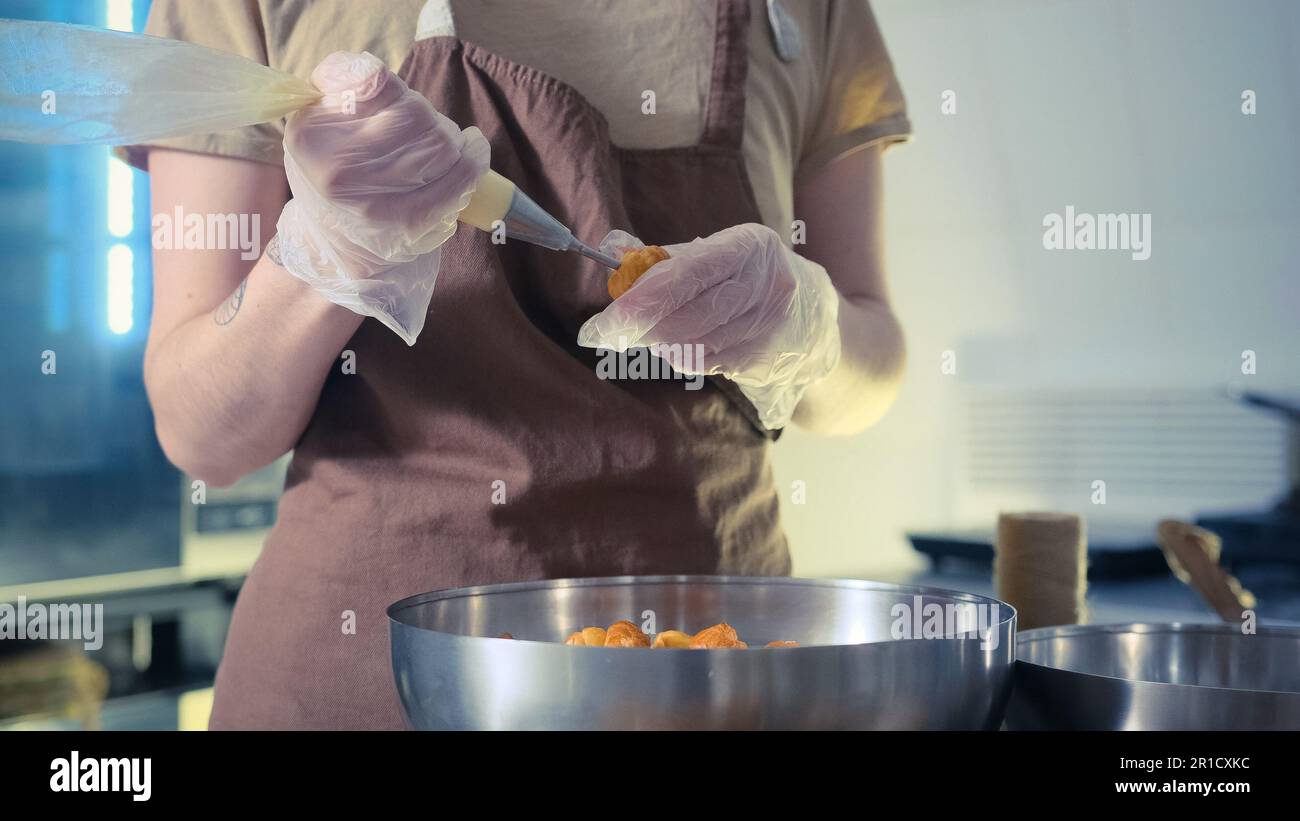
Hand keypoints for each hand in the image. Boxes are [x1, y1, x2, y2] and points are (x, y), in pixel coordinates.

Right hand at [274, 51, 489, 343]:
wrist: (339, 249)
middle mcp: (337, 169)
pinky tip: (473, 152)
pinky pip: (459, 180)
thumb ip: (339, 89)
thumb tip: (370, 72)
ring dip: (452, 138)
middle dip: (430, 116)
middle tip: (428, 128)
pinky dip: (474, 161)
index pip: (373, 83)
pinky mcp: (409, 225)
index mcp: (311, 134)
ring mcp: (374, 202)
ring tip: (446, 145)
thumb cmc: (335, 175)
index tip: (400, 97)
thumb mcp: (316, 127)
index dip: (396, 87)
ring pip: (441, 143)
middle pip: (416, 114)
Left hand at [577, 223, 841, 428]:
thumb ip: (663, 257)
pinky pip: (707, 365)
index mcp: (749, 246)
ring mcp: (770, 325)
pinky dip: (684, 357)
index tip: (603, 320)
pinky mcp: (767, 358)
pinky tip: (682, 346)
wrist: (813, 316)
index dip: (641, 298)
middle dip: (640, 329)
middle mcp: (766, 284)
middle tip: (608, 335)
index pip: (687, 274)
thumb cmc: (747, 277)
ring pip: (694, 345)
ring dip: (660, 344)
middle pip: (688, 315)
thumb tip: (611, 251)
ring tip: (650, 335)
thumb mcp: (716, 254)